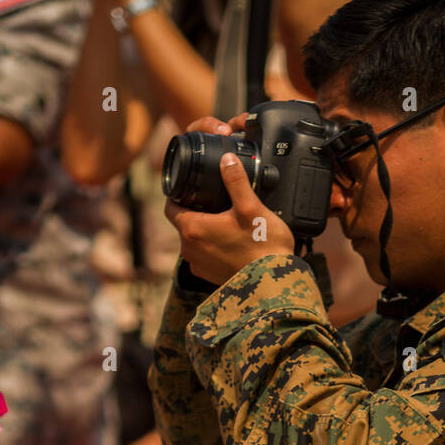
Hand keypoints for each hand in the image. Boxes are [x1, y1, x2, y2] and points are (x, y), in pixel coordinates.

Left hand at [165, 115, 295, 286]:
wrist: (274, 284)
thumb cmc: (263, 247)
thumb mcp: (251, 207)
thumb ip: (236, 181)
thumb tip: (227, 160)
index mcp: (193, 229)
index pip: (170, 207)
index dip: (177, 196)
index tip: (190, 189)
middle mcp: (189, 249)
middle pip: (183, 223)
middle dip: (195, 213)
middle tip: (215, 204)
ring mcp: (199, 266)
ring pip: (193, 241)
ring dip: (204, 232)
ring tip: (226, 224)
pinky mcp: (209, 277)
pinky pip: (204, 257)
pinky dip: (212, 249)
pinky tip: (230, 244)